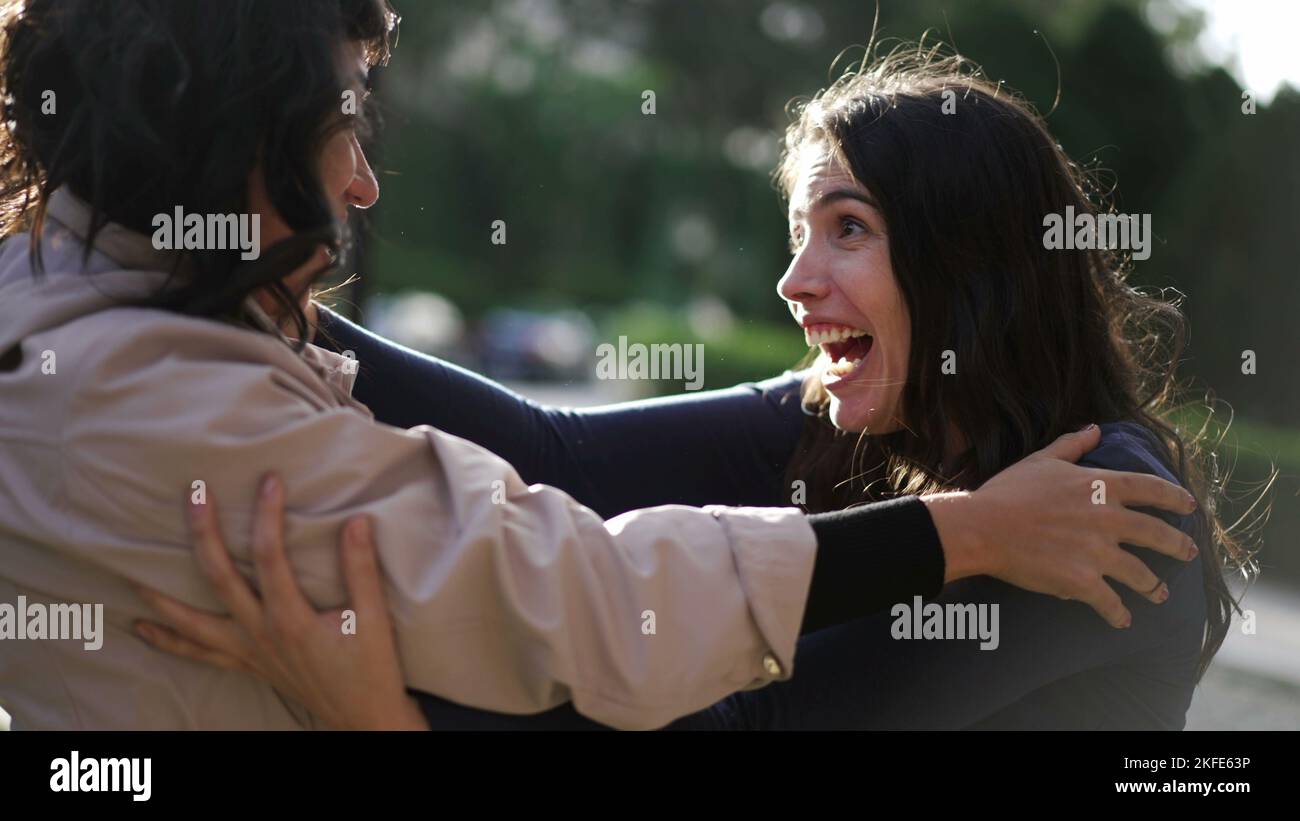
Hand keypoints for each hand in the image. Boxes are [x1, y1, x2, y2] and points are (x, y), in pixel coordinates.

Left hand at [132, 474, 427, 729]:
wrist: (362, 716)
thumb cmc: (370, 667)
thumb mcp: (374, 619)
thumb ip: (361, 570)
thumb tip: (356, 522)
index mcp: (290, 619)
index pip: (270, 557)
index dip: (268, 516)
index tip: (270, 480)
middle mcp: (259, 634)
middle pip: (218, 578)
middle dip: (204, 534)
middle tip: (194, 496)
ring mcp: (247, 651)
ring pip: (191, 622)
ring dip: (162, 595)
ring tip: (135, 569)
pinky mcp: (245, 664)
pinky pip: (197, 653)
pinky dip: (167, 641)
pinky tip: (143, 628)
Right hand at [922, 424, 1197, 627]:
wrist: (983, 528)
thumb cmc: (1008, 492)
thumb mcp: (1041, 460)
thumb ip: (1072, 444)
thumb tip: (1094, 428)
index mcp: (1100, 486)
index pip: (1151, 489)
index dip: (1175, 498)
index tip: (1190, 506)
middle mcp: (1107, 518)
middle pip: (1157, 534)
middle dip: (1179, 545)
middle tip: (1190, 553)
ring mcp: (1098, 552)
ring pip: (1141, 573)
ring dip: (1154, 586)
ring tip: (1161, 594)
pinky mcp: (1083, 581)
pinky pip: (1110, 602)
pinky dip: (1119, 614)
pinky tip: (1123, 620)